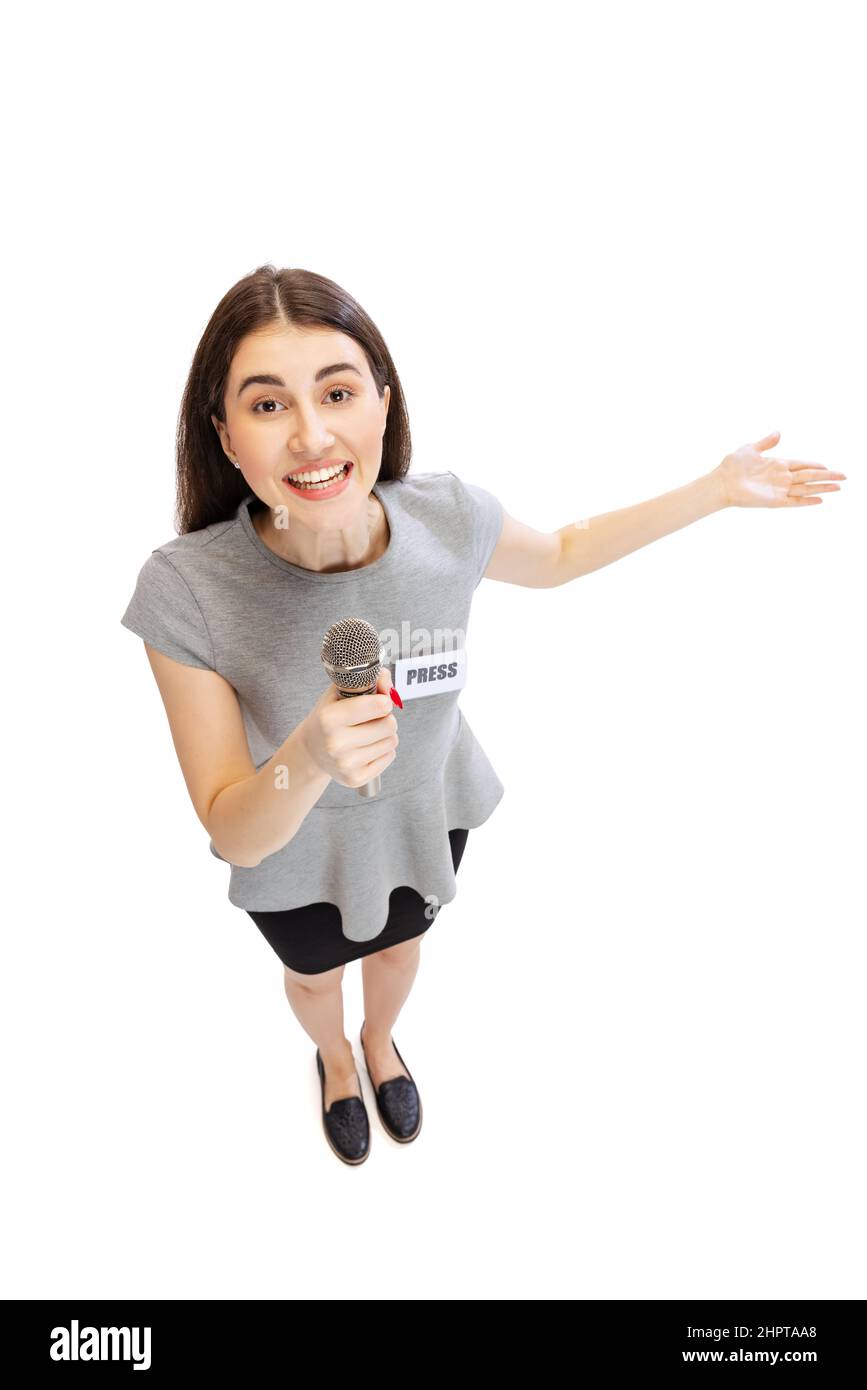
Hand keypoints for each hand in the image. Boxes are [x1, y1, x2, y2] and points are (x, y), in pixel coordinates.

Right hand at [300, 666, 398, 788]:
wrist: (311, 751)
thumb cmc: (328, 718)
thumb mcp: (339, 694)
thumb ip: (365, 682)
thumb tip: (386, 677)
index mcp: (329, 718)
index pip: (379, 705)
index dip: (384, 700)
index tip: (378, 701)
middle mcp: (336, 743)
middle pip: (389, 725)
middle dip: (385, 718)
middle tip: (371, 718)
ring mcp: (346, 764)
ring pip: (392, 741)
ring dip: (385, 734)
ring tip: (367, 733)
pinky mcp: (356, 779)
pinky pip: (389, 756)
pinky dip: (383, 750)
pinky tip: (367, 747)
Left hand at [713, 431, 846, 507]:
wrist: (721, 481)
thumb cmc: (732, 465)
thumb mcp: (751, 449)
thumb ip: (766, 442)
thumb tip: (779, 432)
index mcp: (778, 465)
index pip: (802, 464)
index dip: (816, 465)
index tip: (828, 466)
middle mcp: (781, 478)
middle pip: (810, 476)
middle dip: (827, 476)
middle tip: (844, 477)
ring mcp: (779, 490)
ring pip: (806, 488)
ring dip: (822, 488)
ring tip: (839, 488)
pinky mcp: (774, 501)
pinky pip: (794, 501)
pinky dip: (807, 501)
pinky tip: (820, 500)